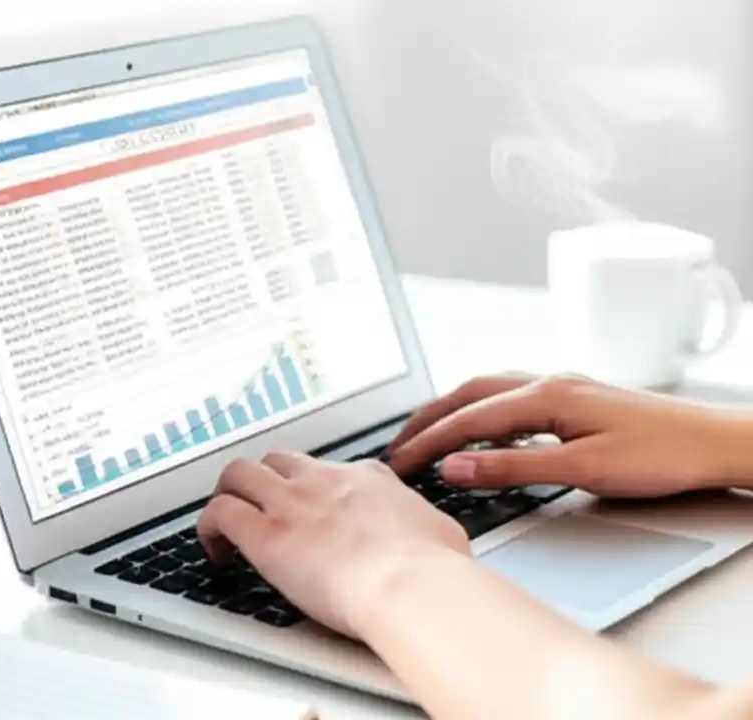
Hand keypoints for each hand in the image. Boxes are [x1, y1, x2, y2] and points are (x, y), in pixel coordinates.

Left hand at [197, 454, 468, 637]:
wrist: (409, 586)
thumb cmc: (433, 571)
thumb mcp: (443, 533)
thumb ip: (427, 528)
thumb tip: (436, 536)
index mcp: (367, 480)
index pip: (331, 470)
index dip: (315, 488)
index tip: (312, 509)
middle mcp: (324, 482)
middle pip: (278, 460)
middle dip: (264, 481)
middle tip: (259, 508)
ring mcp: (291, 503)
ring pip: (238, 473)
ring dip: (228, 493)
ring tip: (225, 521)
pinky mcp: (264, 534)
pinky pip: (220, 513)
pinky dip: (208, 526)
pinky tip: (214, 548)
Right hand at [387, 373, 752, 496]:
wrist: (716, 442)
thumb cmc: (662, 456)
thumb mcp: (582, 470)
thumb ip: (513, 468)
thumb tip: (456, 468)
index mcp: (546, 396)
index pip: (468, 419)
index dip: (428, 443)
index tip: (398, 463)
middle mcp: (548, 383)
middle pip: (467, 394)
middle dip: (426, 419)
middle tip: (396, 447)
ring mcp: (561, 388)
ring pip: (486, 390)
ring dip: (450, 410)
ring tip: (423, 434)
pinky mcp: (573, 399)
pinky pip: (508, 396)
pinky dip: (478, 410)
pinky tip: (479, 428)